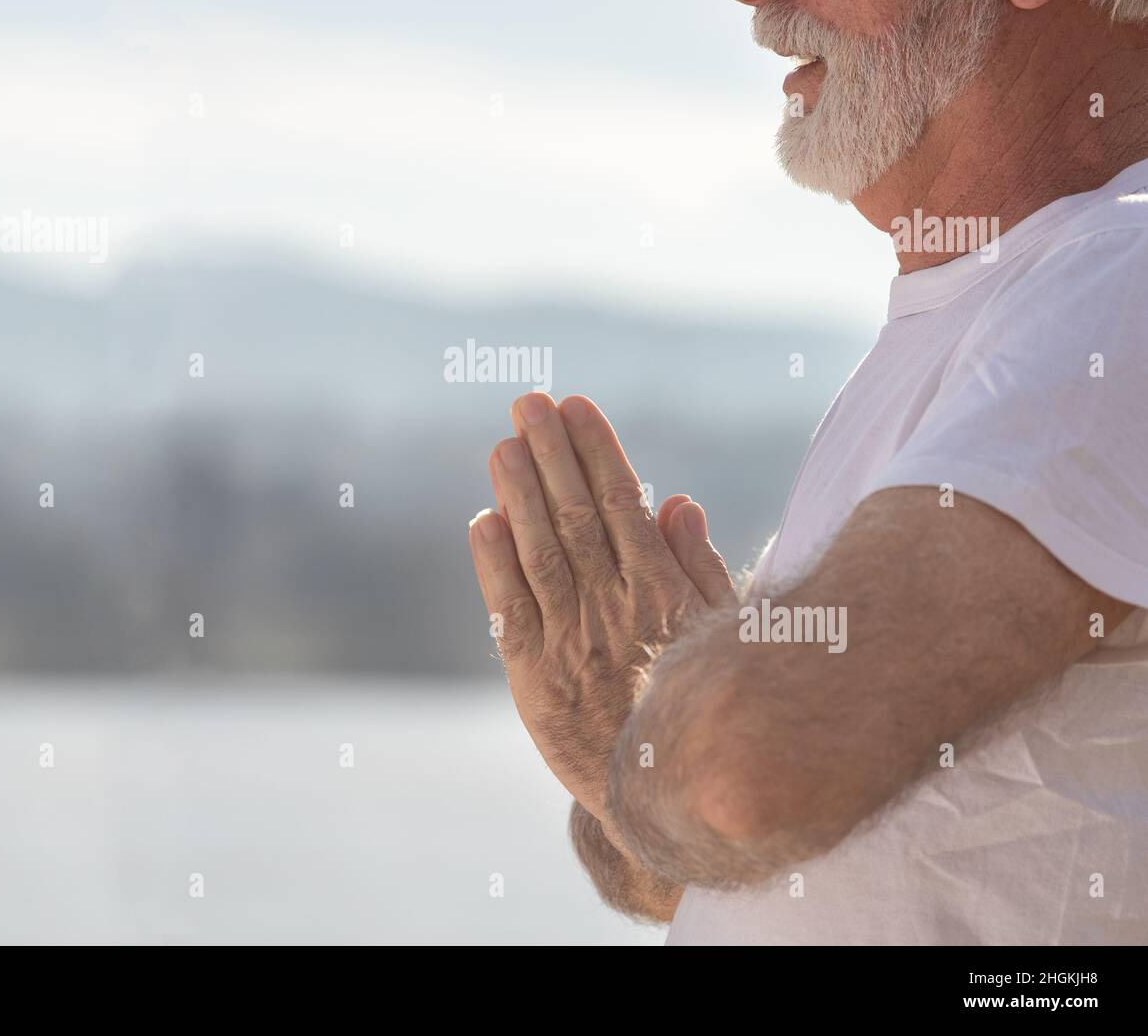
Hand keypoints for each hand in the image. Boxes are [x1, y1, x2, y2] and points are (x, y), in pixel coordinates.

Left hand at [467, 393, 734, 825]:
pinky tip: (484, 521)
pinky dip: (495, 566)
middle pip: (575, 516)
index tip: (576, 407)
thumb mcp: (719, 637)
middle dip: (550, 454)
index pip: (622, 503)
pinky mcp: (533, 681)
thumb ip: (698, 568)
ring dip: (519, 494)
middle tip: (528, 403)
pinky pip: (511, 611)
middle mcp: (612, 610)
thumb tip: (677, 501)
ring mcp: (570, 644)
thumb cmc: (697, 707)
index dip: (596, 450)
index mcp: (659, 594)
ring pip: (540, 552)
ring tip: (502, 446)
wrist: (665, 800)